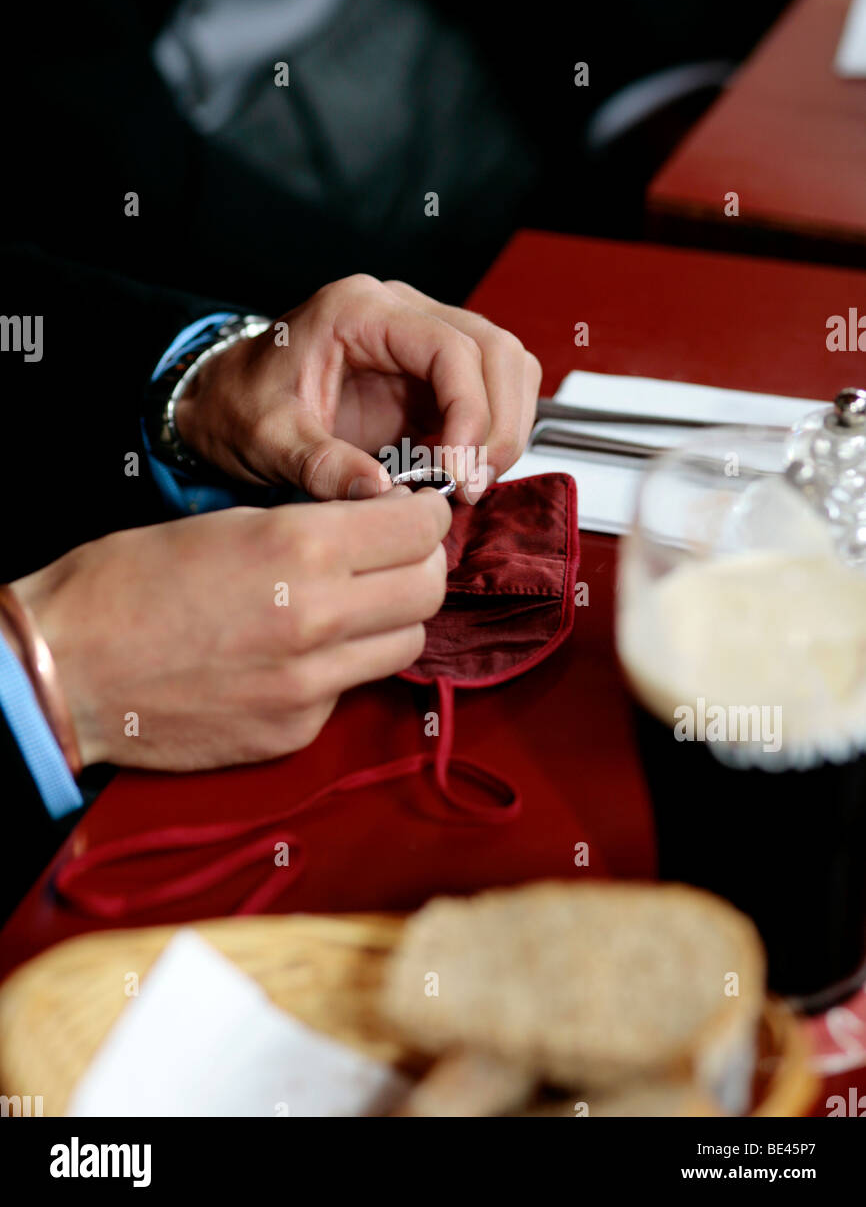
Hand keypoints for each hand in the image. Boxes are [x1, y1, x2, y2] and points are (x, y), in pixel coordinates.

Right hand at [12, 487, 448, 771]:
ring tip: (354, 603)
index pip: (421, 528)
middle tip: (397, 555)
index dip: (426, 515)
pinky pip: (352, 688)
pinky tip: (300, 651)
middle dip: (422, 564)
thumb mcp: (230, 522)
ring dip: (392, 618)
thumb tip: (372, 522)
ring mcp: (311, 683)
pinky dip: (342, 666)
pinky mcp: (296, 730)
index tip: (415, 512)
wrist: (68, 668)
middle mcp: (320, 618)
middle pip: (429, 589)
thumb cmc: (130, 582)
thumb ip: (313, 524)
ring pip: (406, 644)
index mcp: (302, 548)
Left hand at [175, 274, 541, 502]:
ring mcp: (420, 340)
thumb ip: (321, 466)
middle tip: (471, 485)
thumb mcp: (268, 439)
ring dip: (502, 429)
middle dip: (498, 425)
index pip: (451, 349)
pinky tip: (456, 472)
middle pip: (495, 351)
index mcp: (358, 311)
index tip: (458, 473)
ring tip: (466, 482)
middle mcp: (399, 313)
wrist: (225, 401)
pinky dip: (488, 436)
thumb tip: (380, 495)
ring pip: (504, 368)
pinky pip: (487, 395)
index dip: (470, 413)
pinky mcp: (429, 375)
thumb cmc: (240, 405)